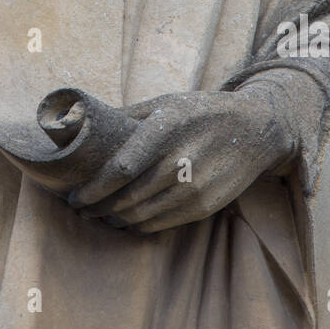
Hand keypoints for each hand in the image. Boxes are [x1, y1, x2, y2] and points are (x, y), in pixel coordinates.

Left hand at [67, 85, 301, 233]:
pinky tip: (127, 221)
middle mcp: (181, 160)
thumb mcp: (166, 102)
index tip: (75, 195)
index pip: (121, 168)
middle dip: (98, 207)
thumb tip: (85, 124)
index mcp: (165, 130)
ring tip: (100, 216)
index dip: (94, 188)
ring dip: (116, 220)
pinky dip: (139, 226)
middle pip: (128, 197)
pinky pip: (163, 223)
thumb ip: (128, 116)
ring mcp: (196, 187)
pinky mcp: (206, 206)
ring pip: (143, 215)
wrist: (254, 130)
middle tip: (81, 208)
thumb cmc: (201, 112)